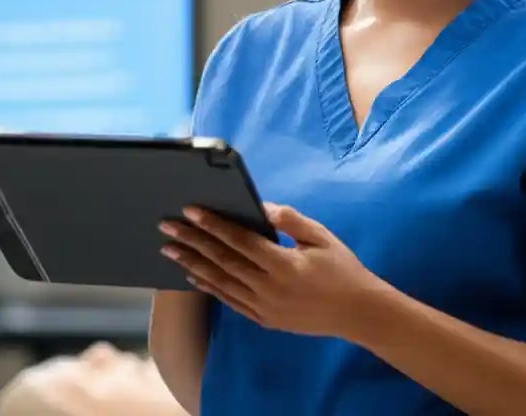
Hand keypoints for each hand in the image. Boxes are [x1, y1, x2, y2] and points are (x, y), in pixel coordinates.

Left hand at [158, 203, 380, 338]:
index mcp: (284, 265)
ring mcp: (265, 307)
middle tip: (167, 227)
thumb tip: (261, 207)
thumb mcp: (321, 237)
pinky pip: (231, 302)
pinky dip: (211, 288)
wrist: (358, 313)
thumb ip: (289, 220)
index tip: (190, 210)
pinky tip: (194, 277)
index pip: (239, 240)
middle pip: (223, 261)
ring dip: (193, 265)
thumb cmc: (342, 269)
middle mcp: (269, 288)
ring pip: (221, 283)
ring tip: (170, 251)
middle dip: (192, 242)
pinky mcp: (265, 319)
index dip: (213, 224)